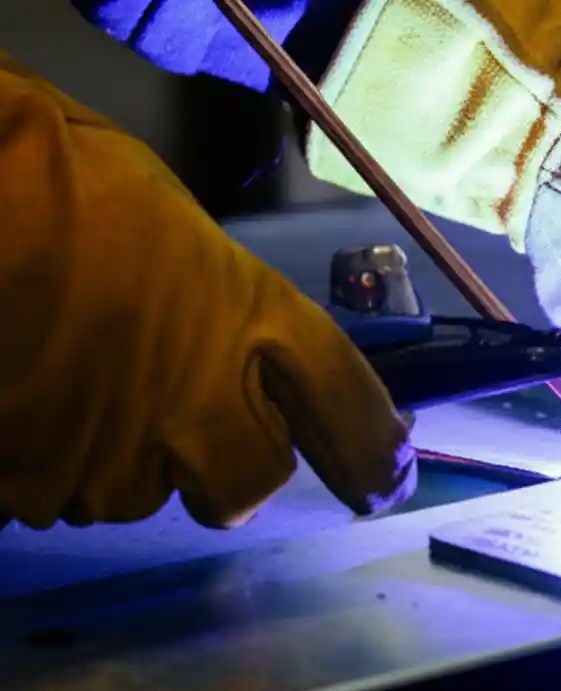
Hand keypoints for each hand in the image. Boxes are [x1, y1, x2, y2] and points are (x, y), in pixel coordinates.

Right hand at [0, 55, 414, 527]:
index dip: (373, 451)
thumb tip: (234, 344)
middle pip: (252, 482)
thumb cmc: (72, 185)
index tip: (384, 480)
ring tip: (80, 382)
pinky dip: (56, 462)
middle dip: (234, 469)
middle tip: (194, 427)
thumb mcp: (184, 234)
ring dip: (130, 458)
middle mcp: (205, 401)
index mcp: (254, 319)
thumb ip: (228, 308)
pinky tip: (34, 399)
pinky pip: (63, 494)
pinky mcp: (42, 483)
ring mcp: (122, 451)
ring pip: (146, 493)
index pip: (349, 405)